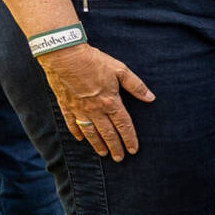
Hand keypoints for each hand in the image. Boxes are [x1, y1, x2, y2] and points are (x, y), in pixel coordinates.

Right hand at [40, 42, 154, 159]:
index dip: (129, 139)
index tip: (133, 150)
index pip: (123, 125)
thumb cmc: (94, 61)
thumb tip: (150, 98)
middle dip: (115, 147)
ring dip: (97, 144)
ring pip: (90, 132)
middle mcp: (95, 110)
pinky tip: (80, 139)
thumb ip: (136, 86)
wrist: (64, 56)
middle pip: (108, 133)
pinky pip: (72, 123)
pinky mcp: (65, 105)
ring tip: (103, 154)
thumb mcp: (120, 70)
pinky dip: (77, 132)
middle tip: (119, 158)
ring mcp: (79, 109)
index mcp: (111, 102)